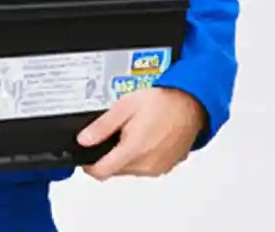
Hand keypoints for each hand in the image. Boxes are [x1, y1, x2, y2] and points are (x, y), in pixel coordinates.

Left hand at [77, 87, 205, 180]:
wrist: (191, 105)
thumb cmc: (162, 103)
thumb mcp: (124, 107)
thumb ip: (102, 126)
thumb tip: (83, 140)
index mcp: (133, 150)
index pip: (101, 172)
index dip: (88, 165)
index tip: (86, 154)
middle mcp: (146, 165)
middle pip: (114, 170)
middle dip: (108, 155)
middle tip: (114, 132)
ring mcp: (157, 168)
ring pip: (128, 170)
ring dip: (124, 156)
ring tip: (132, 132)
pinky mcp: (165, 168)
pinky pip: (143, 168)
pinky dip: (139, 157)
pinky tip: (144, 138)